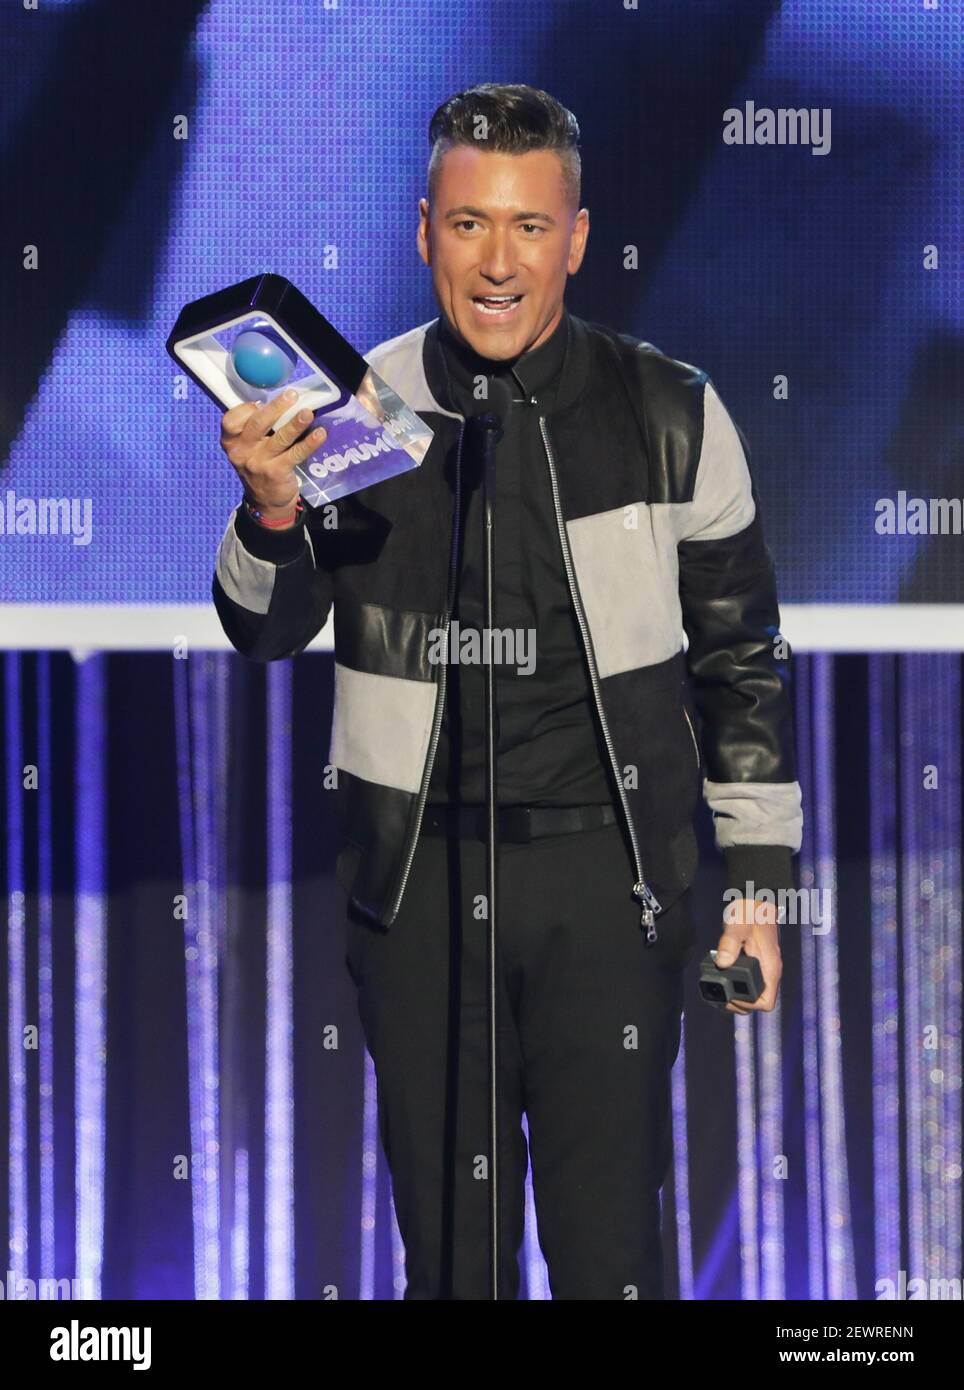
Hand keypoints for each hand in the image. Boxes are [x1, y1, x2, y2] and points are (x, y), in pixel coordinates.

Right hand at [219, 389, 326, 523]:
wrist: (265, 500)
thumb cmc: (258, 464)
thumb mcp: (247, 447)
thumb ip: (254, 428)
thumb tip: (280, 402)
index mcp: (230, 441)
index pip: (230, 420)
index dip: (245, 409)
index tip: (261, 401)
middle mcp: (241, 452)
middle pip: (257, 424)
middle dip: (276, 407)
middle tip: (292, 395)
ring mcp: (259, 463)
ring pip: (279, 438)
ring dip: (295, 424)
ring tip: (308, 413)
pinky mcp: (276, 473)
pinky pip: (295, 454)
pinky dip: (309, 443)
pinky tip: (320, 434)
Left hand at [714, 897, 781, 1013]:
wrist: (757, 899)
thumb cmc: (750, 912)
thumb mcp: (737, 926)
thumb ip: (729, 944)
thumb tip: (722, 963)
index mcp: (769, 967)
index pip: (766, 1003)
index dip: (748, 1005)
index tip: (731, 996)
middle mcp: (769, 971)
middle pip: (758, 1002)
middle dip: (739, 1004)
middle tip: (721, 996)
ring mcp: (764, 968)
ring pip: (754, 994)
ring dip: (738, 996)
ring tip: (720, 991)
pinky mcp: (758, 963)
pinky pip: (750, 982)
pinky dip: (737, 985)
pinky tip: (723, 978)